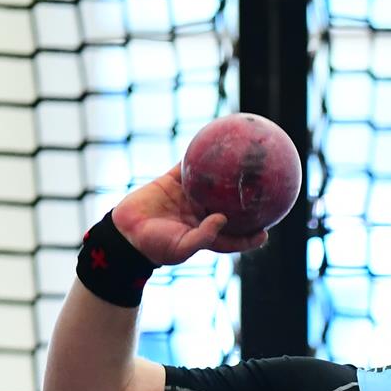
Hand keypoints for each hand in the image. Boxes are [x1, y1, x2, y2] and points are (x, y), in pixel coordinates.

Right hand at [112, 165, 268, 264]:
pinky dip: (199, 156)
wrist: (125, 232)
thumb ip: (204, 236)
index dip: (249, 236)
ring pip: (212, 184)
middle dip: (244, 200)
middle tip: (264, 189)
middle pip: (228, 206)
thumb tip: (223, 219)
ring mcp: (188, 197)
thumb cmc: (154, 246)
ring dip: (226, 173)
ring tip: (243, 160)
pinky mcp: (173, 181)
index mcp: (206, 234)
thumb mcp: (181, 248)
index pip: (233, 236)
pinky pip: (189, 167)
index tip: (265, 232)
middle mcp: (201, 214)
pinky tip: (211, 143)